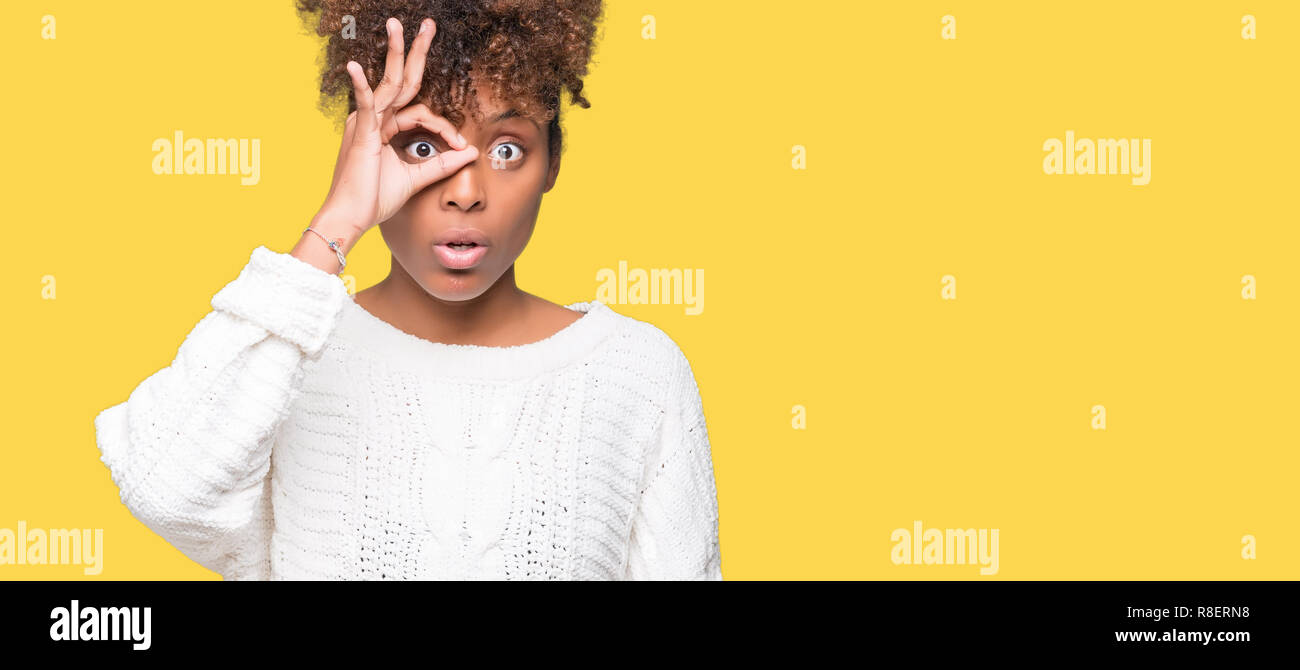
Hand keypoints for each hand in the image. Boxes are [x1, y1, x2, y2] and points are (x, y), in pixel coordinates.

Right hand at [310, 16, 478, 248]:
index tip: (461, 145)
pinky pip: (364, 104)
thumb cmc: (376, 199)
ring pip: (388, 83)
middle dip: (414, 52)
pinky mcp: (361, 134)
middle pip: (401, 79)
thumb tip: (470, 153)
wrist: (353, 217)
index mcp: (385, 127)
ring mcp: (366, 123)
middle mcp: (375, 119)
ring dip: (395, 53)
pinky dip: (361, 86)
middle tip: (428, 25)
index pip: (421, 113)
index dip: (445, 127)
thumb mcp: (416, 179)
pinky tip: (355, 67)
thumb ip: (442, 164)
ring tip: (399, 25)